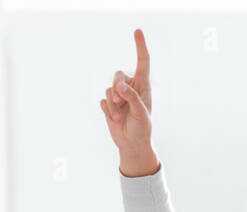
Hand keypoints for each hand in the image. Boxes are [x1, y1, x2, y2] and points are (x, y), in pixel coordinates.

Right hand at [101, 28, 157, 176]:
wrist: (132, 144)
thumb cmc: (142, 129)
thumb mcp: (141, 114)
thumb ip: (132, 98)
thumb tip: (120, 86)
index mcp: (143, 86)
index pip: (142, 62)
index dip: (140, 47)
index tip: (138, 31)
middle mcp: (131, 88)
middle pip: (118, 74)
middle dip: (117, 89)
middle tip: (122, 105)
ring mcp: (119, 96)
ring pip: (108, 89)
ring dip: (113, 104)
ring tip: (120, 117)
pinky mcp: (109, 104)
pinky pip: (103, 100)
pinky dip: (107, 110)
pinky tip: (114, 118)